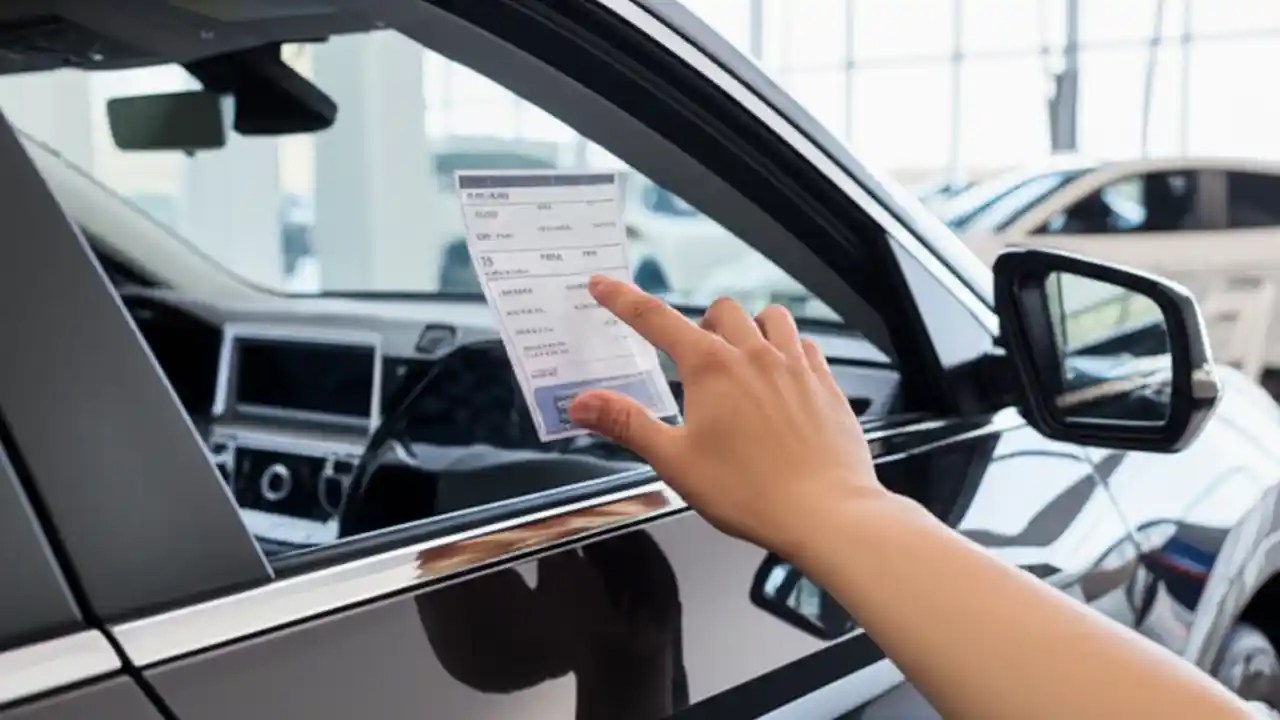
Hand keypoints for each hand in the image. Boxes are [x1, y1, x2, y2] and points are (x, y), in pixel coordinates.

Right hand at [568, 276, 888, 556]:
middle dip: (701, 323)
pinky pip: (805, 345)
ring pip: (770, 317)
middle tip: (694, 355)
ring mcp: (795, 365)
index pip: (655, 320)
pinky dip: (788, 348)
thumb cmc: (749, 491)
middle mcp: (754, 355)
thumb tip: (582, 402)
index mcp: (710, 368)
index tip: (604, 286)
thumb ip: (627, 424)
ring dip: (750, 327)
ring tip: (741, 355)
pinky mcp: (826, 384)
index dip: (623, 300)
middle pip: (721, 311)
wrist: (825, 511)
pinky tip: (783, 374)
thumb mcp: (675, 461)